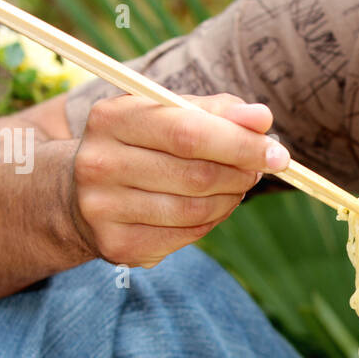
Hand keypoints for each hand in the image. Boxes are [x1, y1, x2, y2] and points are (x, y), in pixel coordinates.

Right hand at [69, 92, 289, 268]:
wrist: (80, 193)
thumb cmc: (143, 144)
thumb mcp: (171, 115)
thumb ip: (218, 112)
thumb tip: (262, 119)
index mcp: (112, 118)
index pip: (188, 132)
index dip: (240, 144)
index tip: (278, 153)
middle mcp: (99, 163)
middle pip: (195, 175)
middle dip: (240, 174)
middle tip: (258, 170)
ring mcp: (103, 209)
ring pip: (194, 209)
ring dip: (230, 199)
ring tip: (235, 187)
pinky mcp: (116, 245)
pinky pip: (185, 236)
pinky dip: (211, 222)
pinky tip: (210, 208)